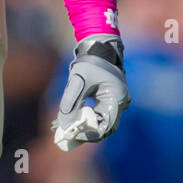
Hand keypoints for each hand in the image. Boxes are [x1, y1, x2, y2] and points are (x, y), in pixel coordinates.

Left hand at [52, 35, 129, 151]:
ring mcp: (114, 103)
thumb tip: (64, 126)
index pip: (105, 127)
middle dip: (84, 132)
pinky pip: (97, 116)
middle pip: (103, 128)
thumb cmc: (90, 62)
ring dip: (83, 126)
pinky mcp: (108, 102)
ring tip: (63, 128)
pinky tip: (69, 119)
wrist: (98, 48)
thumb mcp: (77, 81)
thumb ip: (70, 104)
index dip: (89, 134)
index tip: (72, 134)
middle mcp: (119, 103)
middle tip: (65, 134)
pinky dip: (84, 119)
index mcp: (117, 99)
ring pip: (99, 123)